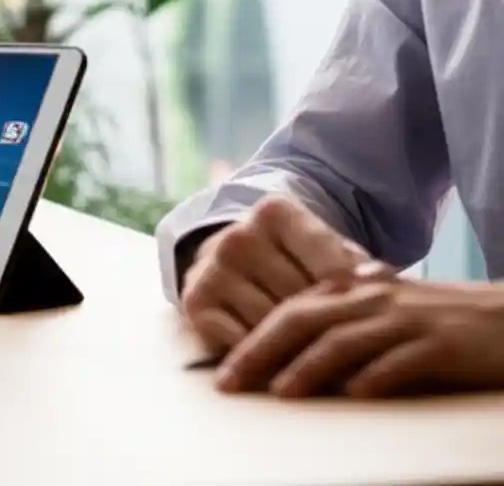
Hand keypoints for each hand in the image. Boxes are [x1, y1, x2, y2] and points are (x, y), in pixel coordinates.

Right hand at [182, 196, 369, 354]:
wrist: (232, 260)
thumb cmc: (291, 259)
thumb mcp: (323, 249)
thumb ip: (352, 264)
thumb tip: (380, 283)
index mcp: (276, 213)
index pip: (331, 265)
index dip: (358, 301)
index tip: (378, 326)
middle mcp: (238, 237)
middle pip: (301, 299)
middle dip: (328, 327)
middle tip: (352, 351)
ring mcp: (212, 270)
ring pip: (272, 325)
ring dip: (298, 348)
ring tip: (320, 360)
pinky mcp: (195, 303)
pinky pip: (241, 343)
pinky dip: (264, 358)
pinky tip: (282, 363)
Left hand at [216, 276, 503, 397]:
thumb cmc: (438, 322)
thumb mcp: (382, 315)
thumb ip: (340, 327)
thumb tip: (286, 363)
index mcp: (352, 289)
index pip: (289, 312)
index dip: (251, 339)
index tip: (223, 371)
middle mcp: (371, 298)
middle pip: (302, 321)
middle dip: (260, 352)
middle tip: (231, 382)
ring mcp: (405, 320)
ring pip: (343, 340)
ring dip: (307, 367)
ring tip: (280, 392)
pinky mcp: (440, 343)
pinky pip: (400, 360)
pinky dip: (374, 376)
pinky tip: (355, 393)